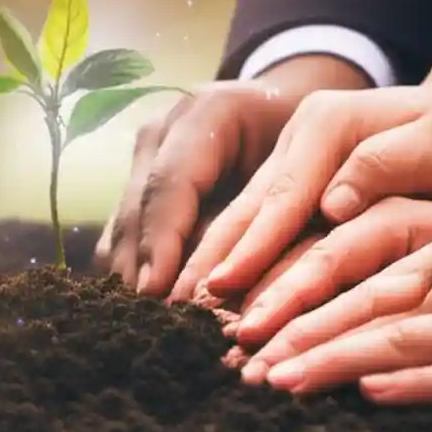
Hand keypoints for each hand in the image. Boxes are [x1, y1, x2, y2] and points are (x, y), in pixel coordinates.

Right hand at [94, 55, 370, 298]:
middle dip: (139, 267)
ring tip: (144, 326)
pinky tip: (147, 308)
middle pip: (137, 208)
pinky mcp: (137, 184)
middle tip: (146, 323)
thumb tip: (239, 277)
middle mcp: (163, 132)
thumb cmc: (311, 136)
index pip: (171, 184)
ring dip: (129, 275)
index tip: (158, 290)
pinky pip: (122, 233)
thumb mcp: (308, 161)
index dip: (162, 240)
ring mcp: (143, 157)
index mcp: (204, 115)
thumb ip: (274, 207)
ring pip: (121, 224)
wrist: (289, 105)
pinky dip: (132, 271)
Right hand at [198, 84, 431, 298]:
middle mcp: (295, 138)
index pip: (283, 194)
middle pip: (247, 206)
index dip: (253, 245)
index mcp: (325, 124)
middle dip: (212, 257)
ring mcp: (288, 158)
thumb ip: (386, 168)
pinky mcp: (291, 181)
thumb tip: (331, 204)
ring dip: (212, 261)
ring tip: (180, 305)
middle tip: (177, 304)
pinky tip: (213, 293)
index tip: (223, 283)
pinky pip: (257, 224)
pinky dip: (234, 259)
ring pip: (242, 216)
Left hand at [245, 225, 431, 403]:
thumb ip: (408, 268)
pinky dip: (412, 384)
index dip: (295, 294)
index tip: (247, 321)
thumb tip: (337, 302)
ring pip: (400, 338)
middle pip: (364, 302)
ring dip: (336, 362)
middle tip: (249, 361)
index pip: (350, 266)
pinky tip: (370, 392)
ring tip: (285, 380)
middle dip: (300, 334)